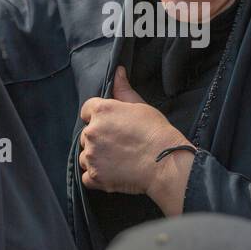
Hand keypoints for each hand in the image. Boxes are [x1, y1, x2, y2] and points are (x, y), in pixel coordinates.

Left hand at [78, 67, 188, 199]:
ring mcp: (91, 155)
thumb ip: (124, 90)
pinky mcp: (94, 176)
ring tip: (117, 160)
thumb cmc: (156, 132)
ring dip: (96, 158)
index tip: (110, 125)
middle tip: (118, 144)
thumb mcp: (141, 106)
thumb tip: (118, 71)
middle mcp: (91, 132)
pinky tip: (112, 173)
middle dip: (98, 139)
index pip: (86, 110)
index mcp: (101, 111)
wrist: (165, 163)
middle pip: (86, 135)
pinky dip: (96, 177)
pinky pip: (87, 177)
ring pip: (85, 156)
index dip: (97, 117)